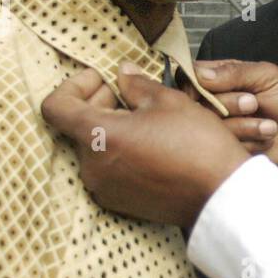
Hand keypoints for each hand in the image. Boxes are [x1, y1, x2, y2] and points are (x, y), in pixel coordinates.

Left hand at [41, 62, 250, 229]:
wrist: (221, 196)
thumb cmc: (198, 145)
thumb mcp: (168, 101)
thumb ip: (136, 85)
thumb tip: (122, 75)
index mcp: (98, 137)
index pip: (55, 107)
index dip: (73, 86)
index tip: (100, 79)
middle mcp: (92, 167)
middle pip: (76, 127)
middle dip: (98, 104)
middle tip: (129, 93)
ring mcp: (104, 188)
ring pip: (93, 149)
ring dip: (110, 129)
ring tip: (144, 119)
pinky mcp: (119, 203)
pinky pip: (108, 170)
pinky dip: (119, 152)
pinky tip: (150, 145)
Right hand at [195, 59, 277, 171]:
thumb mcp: (267, 76)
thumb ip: (234, 73)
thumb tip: (199, 74)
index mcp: (222, 79)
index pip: (190, 78)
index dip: (194, 85)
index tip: (209, 88)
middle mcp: (218, 103)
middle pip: (198, 105)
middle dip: (229, 103)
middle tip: (254, 103)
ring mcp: (224, 128)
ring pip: (212, 128)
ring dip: (244, 125)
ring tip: (269, 123)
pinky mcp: (233, 149)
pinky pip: (227, 147)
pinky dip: (251, 140)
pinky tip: (267, 136)